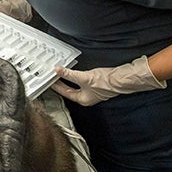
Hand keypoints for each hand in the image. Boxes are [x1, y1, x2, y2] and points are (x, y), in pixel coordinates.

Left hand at [50, 55, 165, 105]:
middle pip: (70, 90)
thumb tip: (59, 71)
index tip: (50, 79)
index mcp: (82, 100)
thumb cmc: (106, 82)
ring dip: (69, 79)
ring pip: (76, 86)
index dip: (56, 85)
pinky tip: (76, 72)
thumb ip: (70, 74)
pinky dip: (77, 77)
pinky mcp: (98, 85)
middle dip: (62, 82)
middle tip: (54, 75)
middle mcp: (87, 98)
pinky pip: (83, 82)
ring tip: (62, 73)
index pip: (65, 92)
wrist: (122, 79)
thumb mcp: (84, 77)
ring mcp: (93, 92)